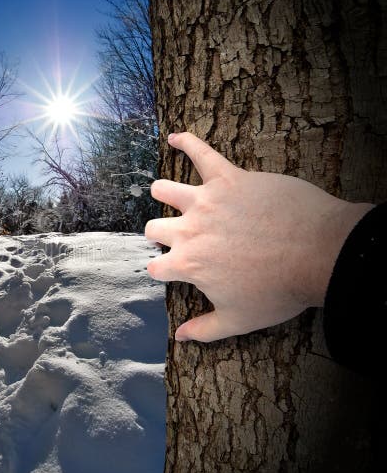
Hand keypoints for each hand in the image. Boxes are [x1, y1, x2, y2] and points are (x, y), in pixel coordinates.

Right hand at [145, 132, 373, 342]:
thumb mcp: (240, 319)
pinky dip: (186, 141)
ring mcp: (205, 201)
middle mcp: (188, 230)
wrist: (318, 253)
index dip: (162, 270)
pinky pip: (201, 152)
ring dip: (165, 194)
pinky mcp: (227, 178)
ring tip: (169, 195)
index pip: (156, 267)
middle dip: (161, 234)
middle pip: (154, 228)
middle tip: (178, 236)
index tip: (172, 272)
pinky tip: (175, 136)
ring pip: (164, 190)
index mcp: (188, 264)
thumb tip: (180, 336)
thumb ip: (205, 329)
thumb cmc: (279, 289)